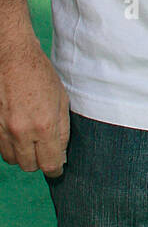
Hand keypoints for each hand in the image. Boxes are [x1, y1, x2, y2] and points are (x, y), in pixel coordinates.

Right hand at [0, 29, 69, 175]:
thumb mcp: (61, 100)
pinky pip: (1, 148)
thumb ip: (62, 130)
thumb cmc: (40, 75)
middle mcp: (22, 132)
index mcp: (44, 125)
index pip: (49, 164)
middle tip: (44, 149)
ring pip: (13, 160)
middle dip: (39, 161)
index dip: (55, 169)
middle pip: (30, 166)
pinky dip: (10, 146)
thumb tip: (60, 154)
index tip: (57, 167)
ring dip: (23, 155)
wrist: (12, 58)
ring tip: (30, 139)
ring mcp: (4, 130)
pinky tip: (18, 132)